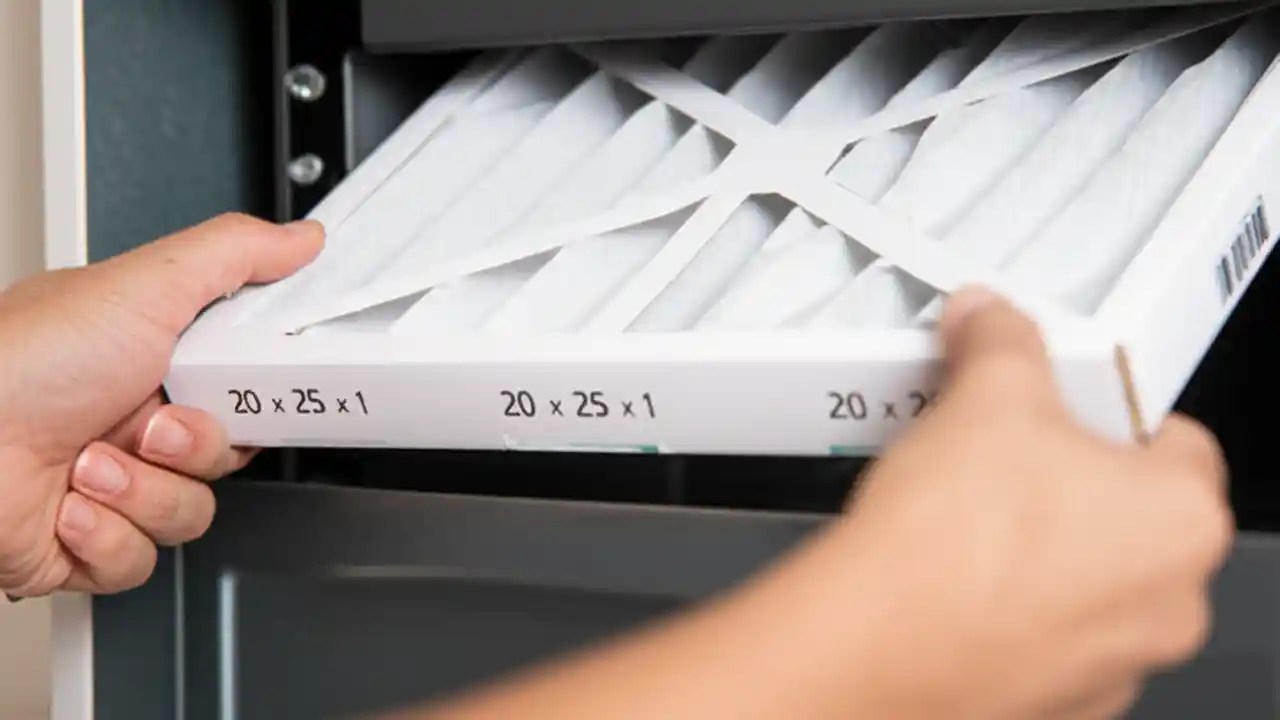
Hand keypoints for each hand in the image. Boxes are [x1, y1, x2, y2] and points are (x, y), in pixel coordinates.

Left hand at [0, 214, 322, 596]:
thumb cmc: (17, 360)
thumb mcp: (144, 284)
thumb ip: (234, 255)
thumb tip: (300, 239)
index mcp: (150, 361)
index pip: (241, 390)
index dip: (255, 400)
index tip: (255, 394)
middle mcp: (130, 423)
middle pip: (225, 457)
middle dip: (194, 447)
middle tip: (156, 425)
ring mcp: (108, 486)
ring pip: (189, 514)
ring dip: (142, 490)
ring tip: (90, 462)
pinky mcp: (83, 546)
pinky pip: (139, 561)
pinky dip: (106, 536)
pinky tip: (70, 504)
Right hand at [805, 288, 1232, 718]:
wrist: (877, 645)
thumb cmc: (950, 545)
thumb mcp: (988, 393)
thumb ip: (1000, 340)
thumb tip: (989, 321)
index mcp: (1183, 520)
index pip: (1173, 438)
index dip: (1105, 409)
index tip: (1054, 405)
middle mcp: (1168, 602)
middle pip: (1126, 512)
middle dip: (1063, 481)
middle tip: (998, 455)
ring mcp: (1113, 660)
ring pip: (1083, 579)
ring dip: (1036, 547)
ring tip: (961, 517)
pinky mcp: (1054, 698)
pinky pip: (1041, 632)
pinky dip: (1005, 605)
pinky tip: (950, 577)